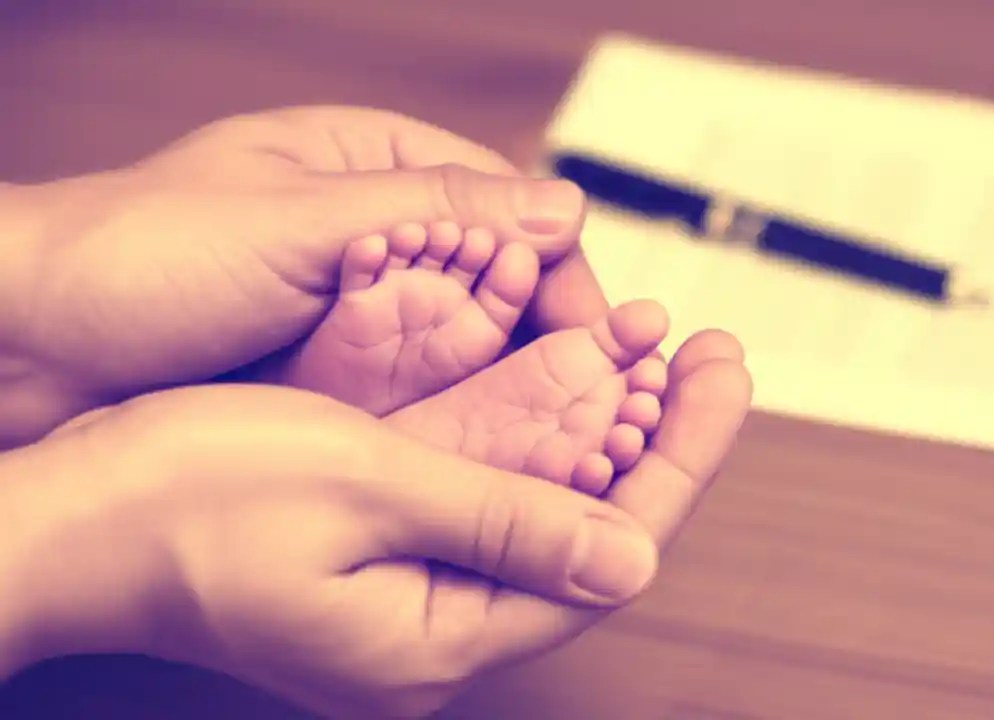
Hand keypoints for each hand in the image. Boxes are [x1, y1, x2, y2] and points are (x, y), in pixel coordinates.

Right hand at [0, 330, 749, 717]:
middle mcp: (436, 637)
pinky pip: (487, 501)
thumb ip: (508, 519)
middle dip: (656, 437)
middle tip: (709, 353)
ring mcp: (411, 601)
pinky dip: (536, 441)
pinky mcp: (386, 562)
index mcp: (439, 640)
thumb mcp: (366, 488)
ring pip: (543, 510)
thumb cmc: (188, 503)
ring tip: (661, 354)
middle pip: (587, 531)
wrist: (71, 518)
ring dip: (603, 430)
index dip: (681, 458)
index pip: (609, 552)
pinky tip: (574, 384)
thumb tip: (636, 557)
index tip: (724, 373)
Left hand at [1, 106, 607, 445]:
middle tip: (596, 415)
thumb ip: (430, 211)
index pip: (513, 213)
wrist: (22, 349)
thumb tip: (565, 205)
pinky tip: (483, 460)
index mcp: (376, 168)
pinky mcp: (333, 376)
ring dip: (502, 393)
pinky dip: (447, 423)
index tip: (612, 346)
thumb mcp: (291, 221)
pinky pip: (414, 397)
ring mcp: (357, 312)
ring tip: (555, 448)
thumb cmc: (135, 256)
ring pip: (463, 350)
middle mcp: (380, 237)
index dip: (568, 279)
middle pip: (499, 288)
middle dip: (544, 345)